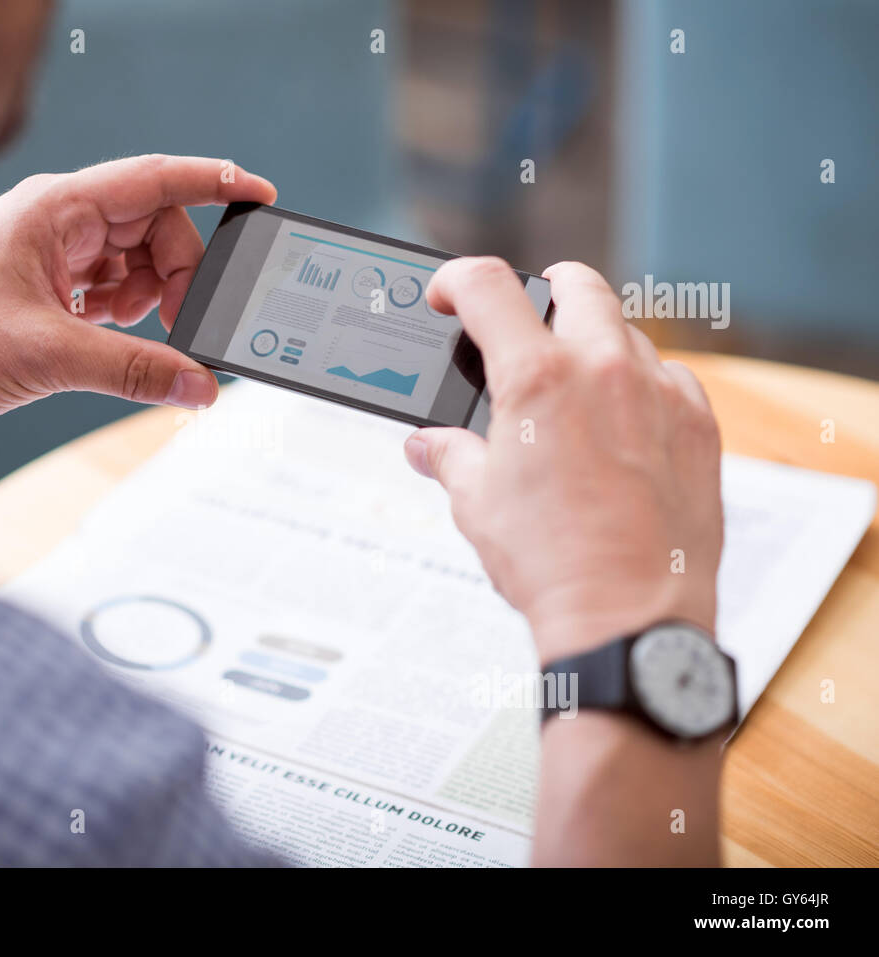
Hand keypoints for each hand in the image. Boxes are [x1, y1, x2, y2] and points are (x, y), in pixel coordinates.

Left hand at [0, 155, 276, 425]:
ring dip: (150, 299)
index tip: (257, 194)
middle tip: (183, 324)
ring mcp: (49, 255)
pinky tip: (116, 340)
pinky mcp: (44, 290)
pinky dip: (126, 316)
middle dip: (178, 273)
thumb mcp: (49, 356)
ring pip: (133, 262)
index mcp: (54, 210)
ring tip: (138, 336)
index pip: (151, 180)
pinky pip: (109, 290)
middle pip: (151, 228)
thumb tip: (200, 385)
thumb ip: (134, 369)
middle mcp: (55, 223)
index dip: (211, 183)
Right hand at [403, 260, 722, 663]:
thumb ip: (448, 456)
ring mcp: (659, 392)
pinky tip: (619, 424)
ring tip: (569, 388)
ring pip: (624, 330)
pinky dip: (640, 385)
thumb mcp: (476, 503)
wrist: (627, 616)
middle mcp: (602, 369)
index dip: (454, 280)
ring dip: (591, 343)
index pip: (486, 286)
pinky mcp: (698, 424)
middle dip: (540, 290)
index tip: (448, 295)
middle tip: (519, 322)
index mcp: (536, 377)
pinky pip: (669, 377)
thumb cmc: (550, 563)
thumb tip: (427, 445)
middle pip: (574, 283)